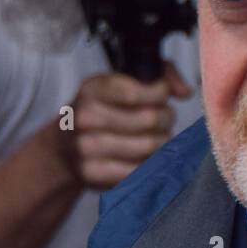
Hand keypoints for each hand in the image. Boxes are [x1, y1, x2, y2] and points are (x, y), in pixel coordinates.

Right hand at [56, 61, 192, 188]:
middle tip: (163, 120)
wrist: (61, 150)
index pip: (138, 92)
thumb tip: (185, 91)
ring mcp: (88, 147)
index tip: (162, 95)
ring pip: (150, 145)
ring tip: (156, 137)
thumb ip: (155, 75)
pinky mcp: (95, 173)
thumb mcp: (116, 84)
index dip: (160, 93)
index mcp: (92, 89)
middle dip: (166, 119)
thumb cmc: (98, 113)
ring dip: (162, 142)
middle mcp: (86, 117)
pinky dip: (150, 164)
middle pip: (150, 119)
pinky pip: (140, 169)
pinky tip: (146, 156)